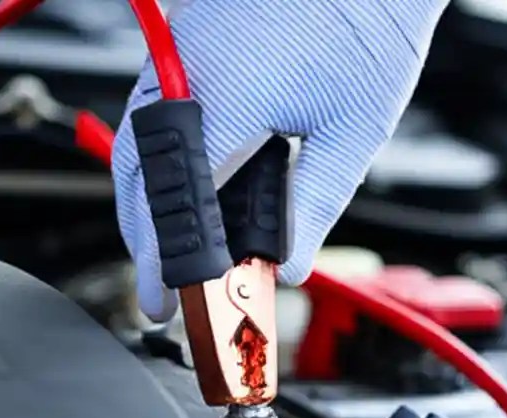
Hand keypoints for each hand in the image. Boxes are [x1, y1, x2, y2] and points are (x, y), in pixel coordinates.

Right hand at [112, 0, 449, 319]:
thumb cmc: (371, 17)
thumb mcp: (355, 127)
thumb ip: (315, 203)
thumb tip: (288, 265)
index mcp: (227, 97)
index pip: (179, 203)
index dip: (168, 260)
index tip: (164, 300)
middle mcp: (187, 70)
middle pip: (136, 174)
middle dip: (142, 237)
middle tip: (160, 285)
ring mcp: (177, 48)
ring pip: (135, 139)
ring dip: (146, 196)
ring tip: (169, 244)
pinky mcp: (182, 36)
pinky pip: (151, 107)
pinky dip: (158, 153)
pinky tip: (184, 182)